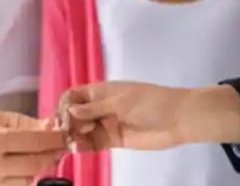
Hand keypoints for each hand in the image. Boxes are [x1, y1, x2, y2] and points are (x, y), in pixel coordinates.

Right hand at [0, 102, 66, 185]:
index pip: (36, 141)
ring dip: (38, 167)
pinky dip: (22, 177)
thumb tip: (43, 124)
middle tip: (61, 142)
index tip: (66, 131)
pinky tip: (21, 164)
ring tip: (42, 152)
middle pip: (36, 164)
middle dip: (52, 153)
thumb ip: (13, 119)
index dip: (55, 137)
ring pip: (27, 180)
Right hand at [58, 82, 239, 152]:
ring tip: (71, 142)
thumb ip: (94, 108)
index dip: (64, 104)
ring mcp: (106, 124)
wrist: (178, 119)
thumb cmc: (150, 103)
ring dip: (73, 135)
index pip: (74, 95)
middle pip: (74, 113)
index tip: (61, 116)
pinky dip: (82, 146)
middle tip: (66, 132)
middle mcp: (100, 106)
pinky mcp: (112, 140)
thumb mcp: (120, 101)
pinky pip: (92, 143)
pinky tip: (78, 149)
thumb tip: (68, 110)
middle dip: (66, 122)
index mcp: (101, 91)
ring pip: (81, 129)